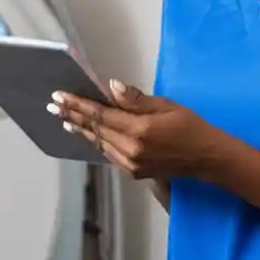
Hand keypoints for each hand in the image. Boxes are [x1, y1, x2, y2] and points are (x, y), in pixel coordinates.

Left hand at [48, 79, 222, 180]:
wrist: (206, 157)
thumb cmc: (190, 126)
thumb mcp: (166, 105)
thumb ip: (136, 99)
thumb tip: (111, 87)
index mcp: (139, 131)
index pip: (101, 115)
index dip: (78, 105)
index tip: (60, 96)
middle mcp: (131, 150)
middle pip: (95, 130)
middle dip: (72, 116)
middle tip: (53, 106)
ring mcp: (131, 164)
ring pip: (99, 144)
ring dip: (81, 130)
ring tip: (64, 119)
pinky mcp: (133, 172)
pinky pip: (108, 154)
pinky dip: (96, 141)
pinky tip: (87, 134)